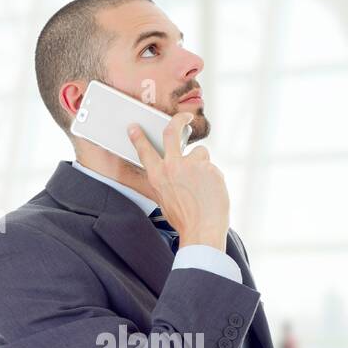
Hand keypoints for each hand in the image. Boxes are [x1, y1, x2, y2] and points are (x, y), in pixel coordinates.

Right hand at [127, 112, 229, 251]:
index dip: (138, 137)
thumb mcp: (164, 199)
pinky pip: (213, 169)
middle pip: (172, 132)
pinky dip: (213, 179)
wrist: (203, 230)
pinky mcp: (211, 168)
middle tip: (185, 116)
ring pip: (200, 153)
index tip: (134, 127)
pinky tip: (212, 193)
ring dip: (203, 165)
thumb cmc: (184, 220)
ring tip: (204, 185)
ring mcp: (193, 165)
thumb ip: (165, 181)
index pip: (145, 151)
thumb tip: (171, 171)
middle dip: (179, 119)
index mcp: (158, 176)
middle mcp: (173, 166)